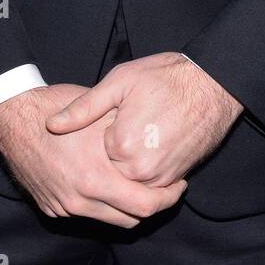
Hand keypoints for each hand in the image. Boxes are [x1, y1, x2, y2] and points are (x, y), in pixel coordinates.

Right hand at [0, 83, 187, 226]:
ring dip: (126, 206)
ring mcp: (64, 207)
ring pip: (109, 220)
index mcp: (95, 178)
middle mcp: (80, 199)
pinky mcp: (52, 208)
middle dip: (152, 206)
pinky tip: (106, 181)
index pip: (145, 205)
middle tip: (164, 188)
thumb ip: (129, 134)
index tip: (177, 184)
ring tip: (137, 184)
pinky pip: (85, 213)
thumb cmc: (55, 109)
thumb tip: (158, 144)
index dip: (168, 197)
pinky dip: (101, 203)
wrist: (12, 118)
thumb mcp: (99, 114)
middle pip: (130, 219)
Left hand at [45, 53, 243, 187]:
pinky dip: (144, 173)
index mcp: (121, 146)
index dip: (97, 134)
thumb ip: (84, 108)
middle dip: (110, 155)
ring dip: (126, 168)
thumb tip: (52, 126)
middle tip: (126, 125)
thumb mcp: (119, 82)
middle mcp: (140, 170)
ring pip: (129, 185)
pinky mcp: (177, 178)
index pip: (92, 154)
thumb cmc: (165, 77)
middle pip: (109, 175)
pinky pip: (150, 187)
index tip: (109, 116)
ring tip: (137, 134)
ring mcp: (161, 178)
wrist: (212, 86)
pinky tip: (148, 144)